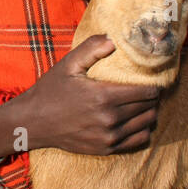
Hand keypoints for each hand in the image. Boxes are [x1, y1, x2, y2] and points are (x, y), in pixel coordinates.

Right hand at [22, 35, 161, 152]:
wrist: (33, 122)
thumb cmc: (51, 91)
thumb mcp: (68, 65)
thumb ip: (91, 48)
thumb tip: (112, 39)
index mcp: (104, 96)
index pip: (147, 92)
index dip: (154, 86)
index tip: (152, 82)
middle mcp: (109, 119)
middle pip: (149, 108)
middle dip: (152, 99)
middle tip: (148, 92)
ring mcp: (109, 136)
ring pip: (146, 124)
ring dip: (149, 114)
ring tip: (143, 106)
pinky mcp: (106, 148)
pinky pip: (138, 140)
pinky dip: (142, 131)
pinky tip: (135, 122)